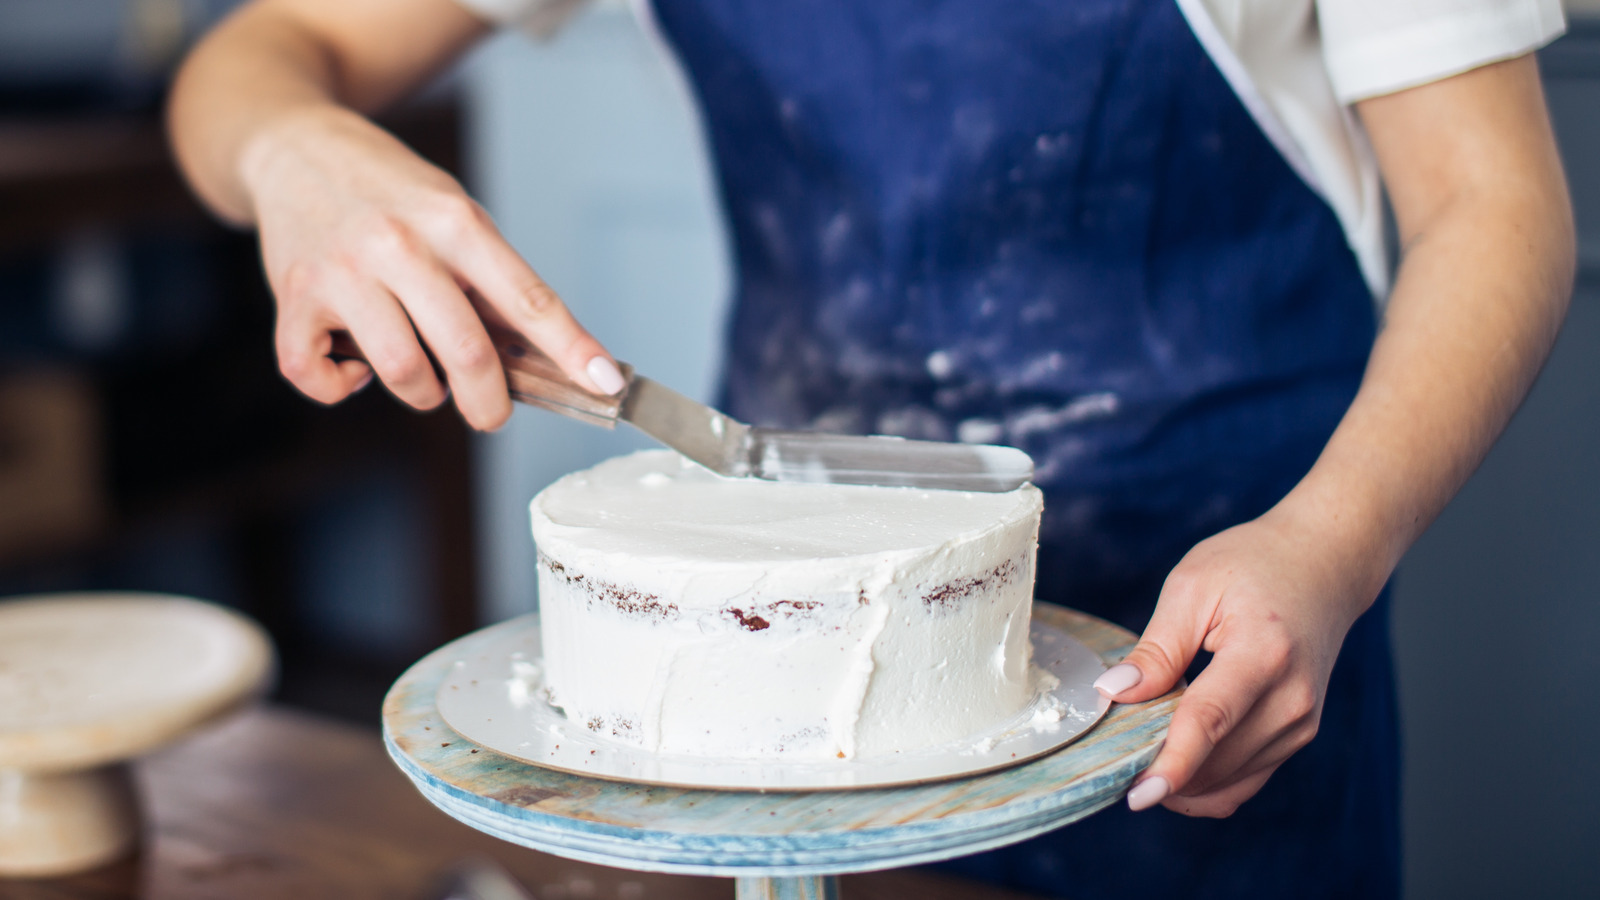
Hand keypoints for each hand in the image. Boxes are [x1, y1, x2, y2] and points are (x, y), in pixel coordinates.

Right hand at [241, 106, 623, 430]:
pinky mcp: (293, 297)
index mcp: (456, 223)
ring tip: (424, 376)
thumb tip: (540, 360)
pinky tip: (354, 367)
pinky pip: (317, 376)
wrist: (295, 149)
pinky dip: (340, 388)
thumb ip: (489, 280)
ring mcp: (343, 272)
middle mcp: (400, 245)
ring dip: (424, 394)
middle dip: (489, 403)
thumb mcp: (454, 214)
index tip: (606, 383)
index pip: (529, 298)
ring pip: (403, 372)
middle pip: (468, 352)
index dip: (572, 348)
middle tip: (490, 412)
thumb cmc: (392, 194)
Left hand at [1091, 502, 1385, 816]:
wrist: (1323, 566)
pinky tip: (1174, 767)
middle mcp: (1292, 697)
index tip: (1137, 795)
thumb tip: (1113, 694)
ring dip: (1182, 782)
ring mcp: (1301, 722)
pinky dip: (1205, 784)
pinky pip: (1246, 781)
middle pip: (1217, 760)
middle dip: (1163, 773)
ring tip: (1142, 752)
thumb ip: (1156, 649)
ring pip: (1230, 781)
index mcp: (1263, 651)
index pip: (1211, 721)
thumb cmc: (1253, 564)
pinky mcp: (1299, 735)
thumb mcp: (1193, 587)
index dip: (1172, 763)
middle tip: (1116, 759)